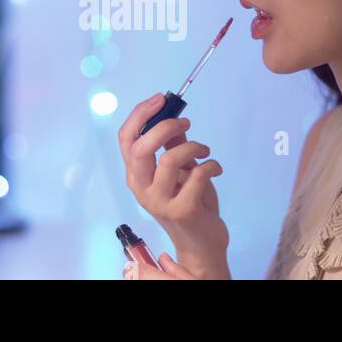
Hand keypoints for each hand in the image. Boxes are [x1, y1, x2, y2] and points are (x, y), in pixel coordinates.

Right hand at [118, 93, 230, 279]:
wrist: (201, 242)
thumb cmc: (190, 201)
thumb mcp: (180, 170)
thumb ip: (173, 146)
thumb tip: (174, 117)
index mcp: (136, 176)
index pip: (126, 139)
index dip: (141, 114)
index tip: (161, 99)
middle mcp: (141, 188)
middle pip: (140, 148)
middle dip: (165, 127)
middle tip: (186, 123)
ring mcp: (159, 201)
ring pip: (170, 159)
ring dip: (194, 147)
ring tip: (205, 151)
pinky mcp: (181, 210)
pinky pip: (197, 175)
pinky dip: (211, 165)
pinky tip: (215, 168)